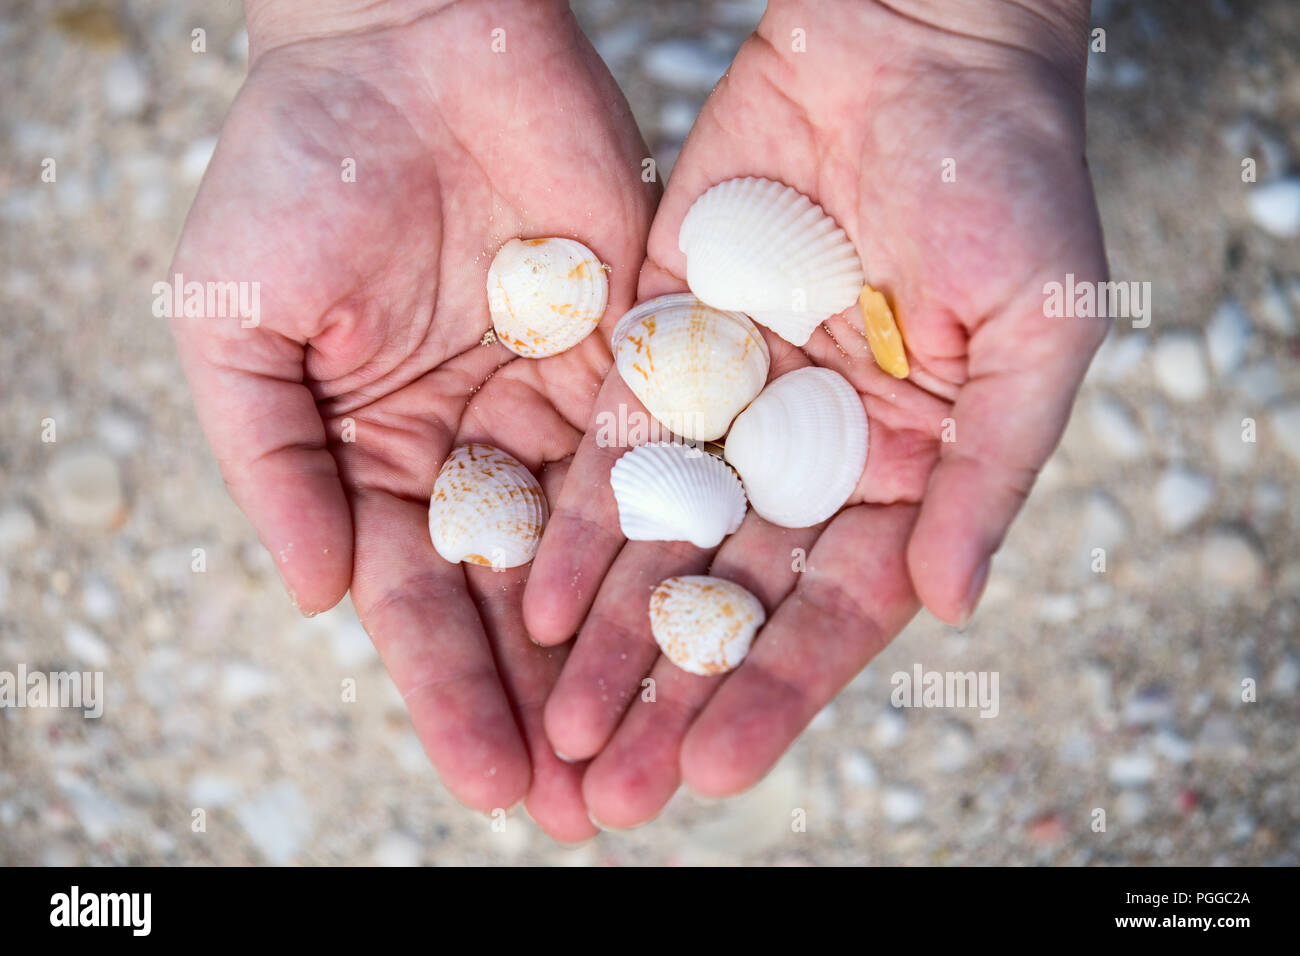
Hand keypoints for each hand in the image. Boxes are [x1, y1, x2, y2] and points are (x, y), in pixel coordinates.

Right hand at [169, 0, 654, 839]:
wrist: (410, 37)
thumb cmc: (299, 170)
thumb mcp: (241, 326)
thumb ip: (276, 466)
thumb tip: (320, 601)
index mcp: (379, 456)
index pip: (418, 603)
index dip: (449, 695)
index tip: (490, 785)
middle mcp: (476, 447)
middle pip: (520, 603)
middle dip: (552, 706)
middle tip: (594, 812)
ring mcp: (561, 406)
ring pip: (601, 555)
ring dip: (626, 654)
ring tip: (660, 753)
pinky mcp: (638, 353)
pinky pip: (663, 461)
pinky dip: (679, 542)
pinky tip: (706, 622)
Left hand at [523, 0, 1105, 826]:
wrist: (914, 40)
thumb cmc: (1009, 175)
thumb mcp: (1037, 328)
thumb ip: (991, 472)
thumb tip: (949, 605)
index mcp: (907, 467)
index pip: (836, 609)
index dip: (778, 692)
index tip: (715, 769)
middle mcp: (809, 453)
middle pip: (734, 597)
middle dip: (671, 693)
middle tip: (610, 790)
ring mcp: (732, 402)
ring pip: (663, 542)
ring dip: (608, 637)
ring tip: (557, 726)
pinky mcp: (662, 341)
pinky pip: (611, 448)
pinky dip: (578, 523)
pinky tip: (533, 598)